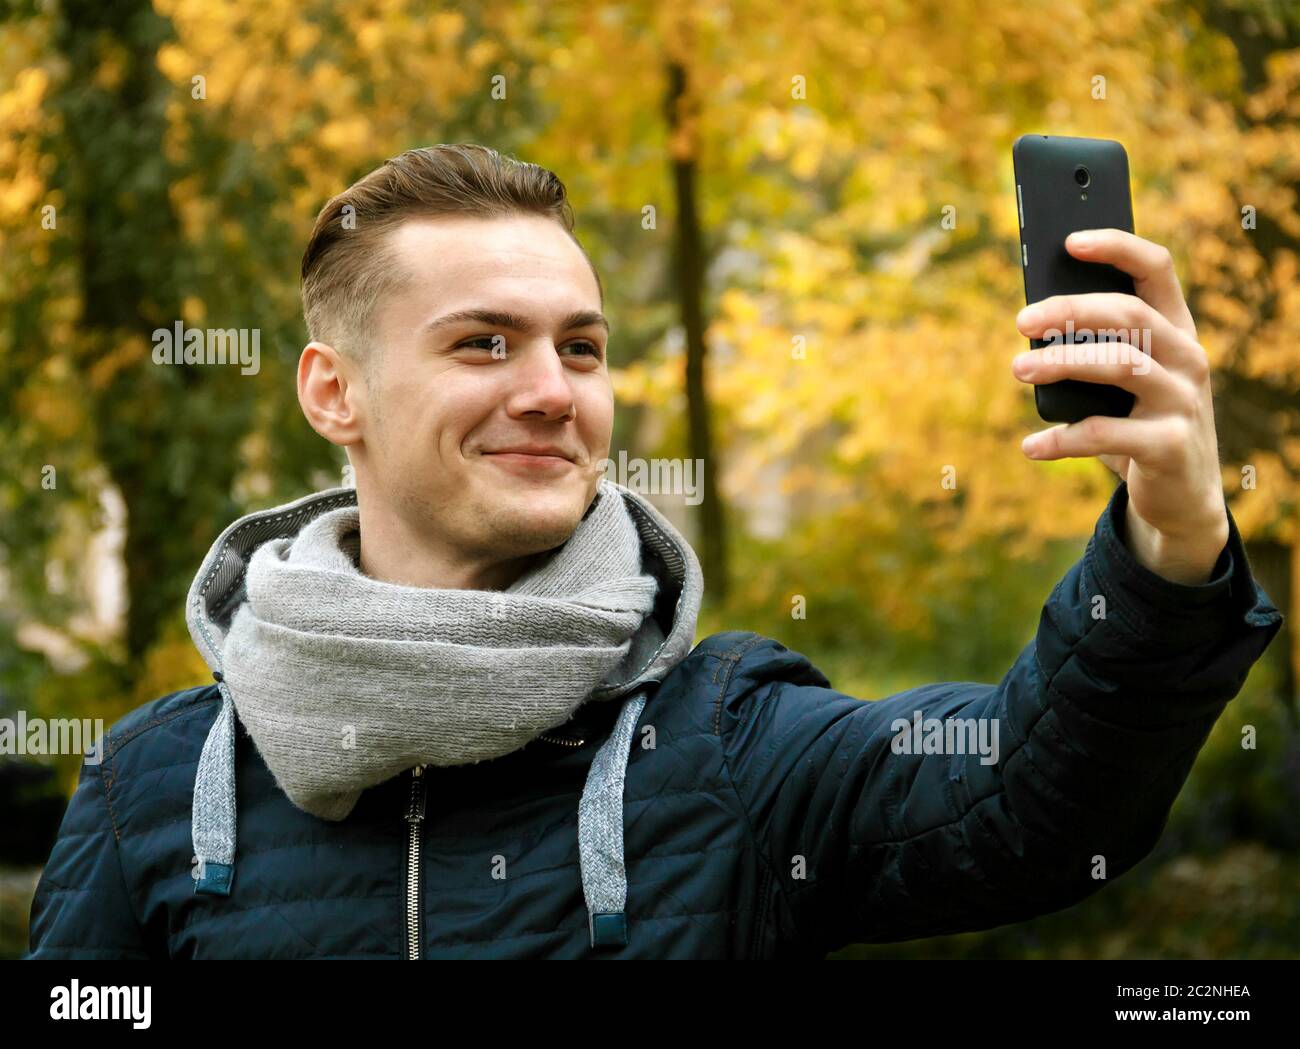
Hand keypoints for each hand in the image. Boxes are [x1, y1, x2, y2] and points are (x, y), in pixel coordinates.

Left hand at [1012, 229, 1228, 584]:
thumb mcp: (1121, 381)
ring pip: (1122, 365)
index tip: (1070, 241)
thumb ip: (1093, 348)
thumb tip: (1030, 322)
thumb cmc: (1136, 422)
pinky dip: (1062, 439)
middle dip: (1070, 312)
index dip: (1116, 247)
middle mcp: (1187, 357)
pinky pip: (1107, 434)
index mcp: (1175, 328)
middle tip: (1021, 321)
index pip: (1156, 269)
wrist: (1181, 495)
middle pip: (1129, 315)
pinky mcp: (1170, 446)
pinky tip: (1030, 446)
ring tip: (1017, 369)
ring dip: (1063, 362)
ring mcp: (1183, 401)